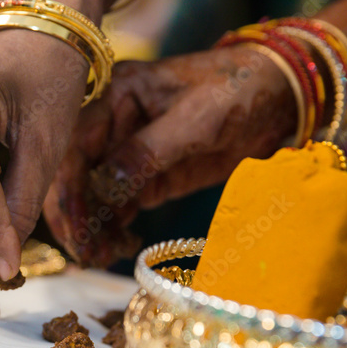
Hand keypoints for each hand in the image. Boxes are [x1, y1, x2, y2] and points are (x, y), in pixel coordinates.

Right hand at [43, 45, 296, 266]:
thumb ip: (149, 150)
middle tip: (83, 251)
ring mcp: (126, 151)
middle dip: (73, 214)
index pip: (75, 144)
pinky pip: (117, 207)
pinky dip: (112, 229)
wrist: (278, 95)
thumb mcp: (196, 118)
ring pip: (92, 195)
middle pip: (74, 174)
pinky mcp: (145, 176)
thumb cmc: (238, 90)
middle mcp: (111, 123)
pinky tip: (118, 247)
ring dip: (91, 228)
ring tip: (101, 257)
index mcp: (115, 94)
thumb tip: (107, 185)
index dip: (68, 187)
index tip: (76, 225)